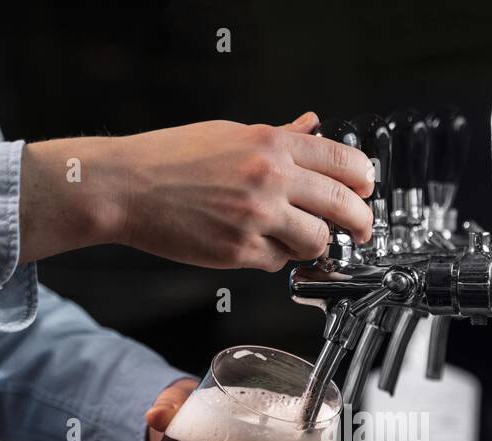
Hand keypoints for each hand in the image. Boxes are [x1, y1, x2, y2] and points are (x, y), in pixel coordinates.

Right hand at [20, 113, 374, 269]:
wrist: (126, 187)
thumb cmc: (171, 158)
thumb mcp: (230, 133)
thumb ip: (279, 136)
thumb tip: (313, 127)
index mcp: (272, 144)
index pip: (344, 162)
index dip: (363, 181)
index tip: (365, 191)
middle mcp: (270, 178)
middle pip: (343, 206)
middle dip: (359, 222)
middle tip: (360, 230)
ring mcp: (257, 218)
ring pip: (317, 241)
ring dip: (315, 244)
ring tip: (299, 239)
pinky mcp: (240, 251)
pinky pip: (278, 262)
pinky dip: (274, 257)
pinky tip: (258, 244)